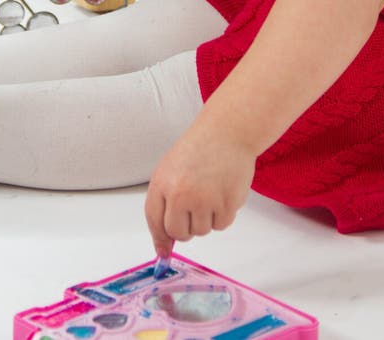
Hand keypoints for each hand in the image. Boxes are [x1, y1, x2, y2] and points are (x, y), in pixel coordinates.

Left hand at [145, 122, 255, 255]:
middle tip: (195, 208)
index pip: (155, 221)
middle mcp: (181, 194)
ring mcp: (205, 200)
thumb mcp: (171, 169)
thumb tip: (164, 243)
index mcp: (162, 183)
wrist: (228, 132)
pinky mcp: (227, 203)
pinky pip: (222, 225)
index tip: (164, 250)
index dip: (160, 238)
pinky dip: (224, 214)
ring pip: (202, 231)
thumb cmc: (200, 148)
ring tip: (212, 191)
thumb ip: (164, 202)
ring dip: (207, 218)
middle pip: (180, 233)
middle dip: (187, 227)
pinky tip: (224, 191)